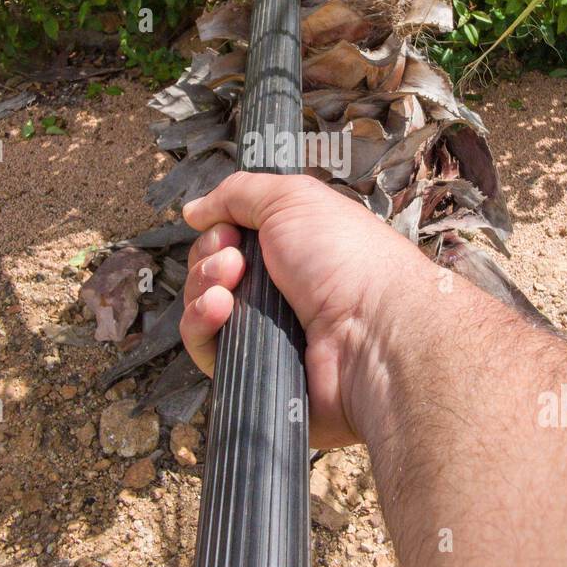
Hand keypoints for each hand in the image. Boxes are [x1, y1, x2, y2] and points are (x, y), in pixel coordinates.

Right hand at [180, 172, 431, 447]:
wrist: (372, 332)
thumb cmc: (344, 258)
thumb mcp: (293, 199)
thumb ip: (239, 193)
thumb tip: (194, 210)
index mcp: (289, 250)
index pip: (229, 239)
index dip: (218, 231)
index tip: (229, 231)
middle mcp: (276, 291)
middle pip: (209, 272)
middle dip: (209, 259)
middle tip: (234, 260)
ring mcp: (263, 333)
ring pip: (201, 309)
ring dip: (202, 288)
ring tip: (228, 286)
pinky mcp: (252, 372)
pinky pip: (205, 350)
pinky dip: (201, 325)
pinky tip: (218, 310)